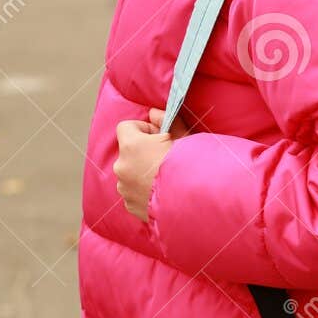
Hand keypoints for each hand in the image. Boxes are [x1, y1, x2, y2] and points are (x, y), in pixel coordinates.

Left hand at [114, 107, 188, 221]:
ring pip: (130, 172)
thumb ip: (166, 120)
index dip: (144, 128)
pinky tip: (164, 191)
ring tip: (167, 177)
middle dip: (144, 152)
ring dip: (143, 171)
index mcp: (132, 146)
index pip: (126, 126)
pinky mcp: (130, 205)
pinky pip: (134, 191)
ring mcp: (124, 188)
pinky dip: (144, 190)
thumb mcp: (183, 136)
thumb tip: (153, 113)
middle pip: (129, 151)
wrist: (195, 200)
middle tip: (167, 157)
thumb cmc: (190, 164)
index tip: (160, 136)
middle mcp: (122, 166)